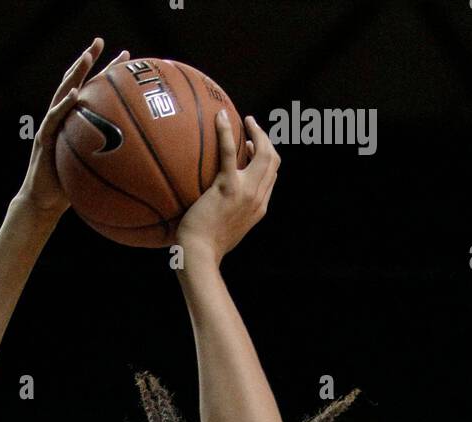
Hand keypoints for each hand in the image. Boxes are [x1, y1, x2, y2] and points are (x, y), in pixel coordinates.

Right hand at [14, 37, 129, 216]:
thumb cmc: (70, 191)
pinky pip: (53, 119)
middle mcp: (61, 120)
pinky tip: (75, 94)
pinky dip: (64, 105)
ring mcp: (50, 127)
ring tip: (86, 56)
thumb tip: (147, 166)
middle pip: (74, 82)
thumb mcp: (96, 174)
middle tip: (100, 40)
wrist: (43, 205)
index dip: (106, 73)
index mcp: (74, 124)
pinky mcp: (43, 140)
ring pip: (61, 93)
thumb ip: (114, 163)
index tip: (125, 59)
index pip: (91, 92)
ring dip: (74, 73)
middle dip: (87, 60)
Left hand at [176, 112, 279, 264]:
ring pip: (264, 153)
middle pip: (273, 160)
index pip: (272, 176)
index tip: (252, 148)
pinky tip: (220, 117)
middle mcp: (257, 198)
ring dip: (258, 132)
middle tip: (253, 127)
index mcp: (259, 208)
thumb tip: (225, 205)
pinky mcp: (228, 187)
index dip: (266, 158)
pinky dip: (226, 132)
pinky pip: (230, 153)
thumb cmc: (206, 247)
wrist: (198, 255)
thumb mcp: (228, 231)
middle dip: (267, 140)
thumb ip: (234, 215)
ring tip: (246, 120)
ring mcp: (246, 192)